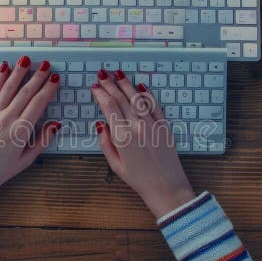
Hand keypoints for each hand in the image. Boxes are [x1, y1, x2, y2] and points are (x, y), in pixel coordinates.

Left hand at [0, 56, 60, 203]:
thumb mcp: (26, 160)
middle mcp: (7, 119)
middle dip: (37, 77)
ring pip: (9, 88)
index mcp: (20, 132)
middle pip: (25, 92)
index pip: (38, 104)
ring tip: (27, 59)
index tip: (55, 79)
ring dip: (19, 72)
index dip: (48, 89)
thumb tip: (55, 125)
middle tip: (46, 65)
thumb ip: (42, 141)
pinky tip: (4, 68)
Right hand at [91, 69, 195, 218]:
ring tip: (118, 73)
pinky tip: (140, 85)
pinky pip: (154, 105)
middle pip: (121, 99)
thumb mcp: (115, 165)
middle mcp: (137, 127)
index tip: (95, 87)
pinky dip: (146, 94)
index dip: (100, 94)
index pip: (109, 107)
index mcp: (123, 137)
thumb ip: (105, 143)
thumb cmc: (139, 180)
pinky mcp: (163, 126)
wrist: (167, 187)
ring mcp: (152, 125)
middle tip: (102, 73)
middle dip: (110, 84)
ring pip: (137, 98)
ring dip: (126, 84)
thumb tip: (100, 124)